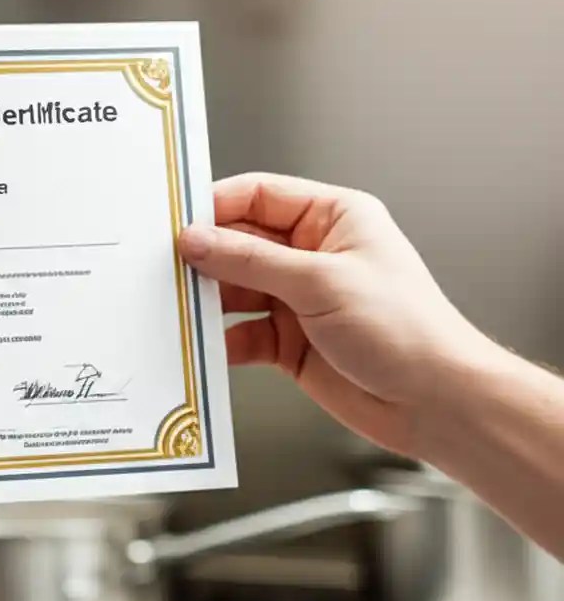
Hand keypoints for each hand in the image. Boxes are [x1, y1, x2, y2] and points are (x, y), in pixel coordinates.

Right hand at [178, 173, 491, 457]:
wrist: (436, 404)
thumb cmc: (407, 331)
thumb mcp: (321, 282)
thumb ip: (251, 260)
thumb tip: (197, 240)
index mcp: (333, 218)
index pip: (258, 196)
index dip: (214, 206)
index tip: (175, 222)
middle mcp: (312, 254)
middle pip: (239, 243)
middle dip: (205, 257)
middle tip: (165, 268)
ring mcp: (298, 298)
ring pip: (234, 289)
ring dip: (207, 301)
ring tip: (177, 308)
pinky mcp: (288, 341)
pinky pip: (240, 333)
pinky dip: (219, 341)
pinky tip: (203, 347)